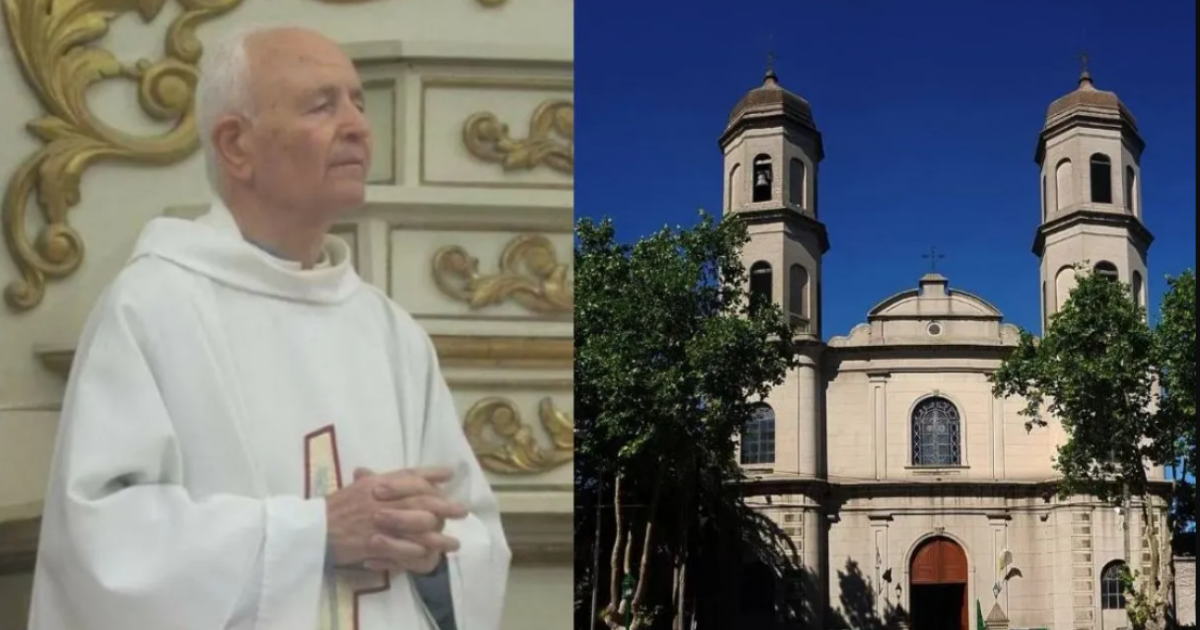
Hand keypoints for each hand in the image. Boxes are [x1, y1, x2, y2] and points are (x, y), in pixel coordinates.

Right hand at [324, 466, 466, 573]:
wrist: (311, 529)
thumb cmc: (335, 507)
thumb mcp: (358, 487)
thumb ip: (380, 479)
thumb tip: (403, 472)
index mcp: (377, 483)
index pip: (409, 475)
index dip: (431, 474)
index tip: (451, 474)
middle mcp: (380, 499)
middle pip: (419, 500)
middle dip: (444, 506)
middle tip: (462, 511)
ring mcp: (377, 522)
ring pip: (415, 527)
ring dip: (438, 536)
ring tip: (454, 543)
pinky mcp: (372, 544)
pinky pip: (401, 548)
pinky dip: (417, 552)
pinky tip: (430, 556)